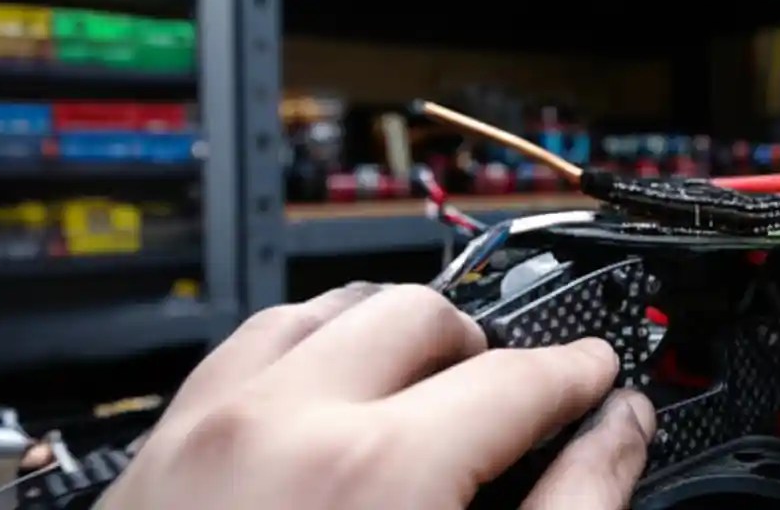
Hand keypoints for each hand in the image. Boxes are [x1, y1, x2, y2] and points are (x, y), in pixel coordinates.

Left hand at [96, 283, 654, 509]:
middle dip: (488, 349)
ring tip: (426, 394)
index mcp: (377, 472)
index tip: (592, 376)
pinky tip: (337, 399)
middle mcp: (282, 426)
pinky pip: (253, 345)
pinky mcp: (162, 452)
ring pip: (332, 308)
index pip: (518, 377)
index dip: (576, 373)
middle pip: (424, 315)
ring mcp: (208, 431)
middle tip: (514, 399)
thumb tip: (617, 436)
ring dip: (396, 337)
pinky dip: (315, 349)